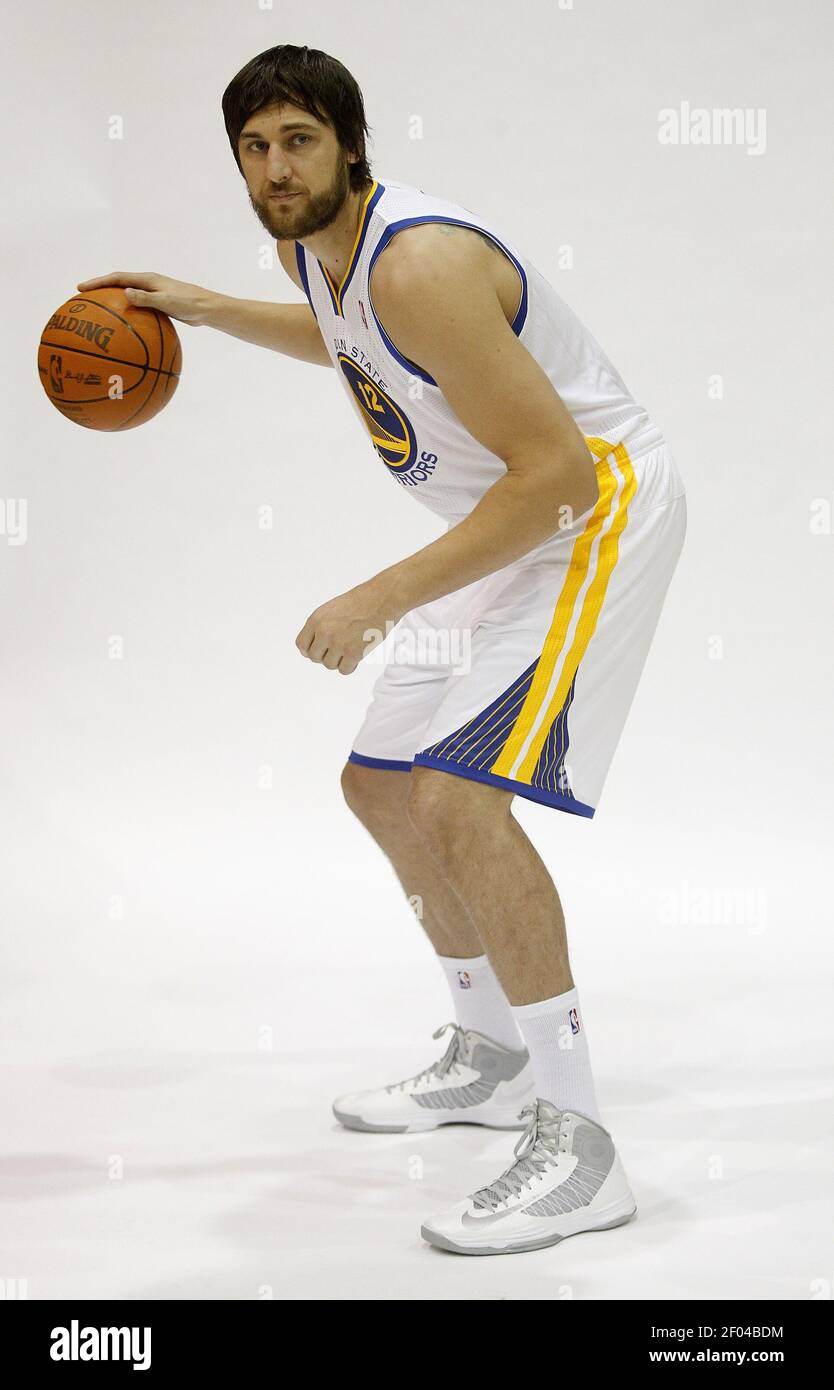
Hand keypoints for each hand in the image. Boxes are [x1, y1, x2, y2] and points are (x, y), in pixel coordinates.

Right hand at [75, 271, 215, 325]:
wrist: (208, 309)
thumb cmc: (190, 304)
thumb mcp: (167, 302)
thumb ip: (147, 298)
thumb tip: (126, 293)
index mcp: (147, 279)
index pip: (117, 278)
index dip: (98, 282)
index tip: (81, 288)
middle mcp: (148, 284)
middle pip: (118, 285)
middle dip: (99, 290)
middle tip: (82, 298)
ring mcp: (153, 294)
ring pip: (127, 297)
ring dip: (111, 302)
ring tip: (97, 314)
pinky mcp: (159, 305)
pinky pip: (137, 309)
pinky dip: (127, 315)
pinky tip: (122, 330)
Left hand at [295, 582, 403, 674]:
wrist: (382, 599)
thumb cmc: (360, 601)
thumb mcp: (331, 609)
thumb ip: (321, 626)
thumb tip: (317, 645)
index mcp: (316, 620)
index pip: (302, 645)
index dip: (310, 650)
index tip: (320, 650)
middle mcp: (324, 632)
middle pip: (315, 657)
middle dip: (325, 656)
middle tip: (338, 650)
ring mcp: (338, 643)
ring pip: (329, 665)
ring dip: (339, 661)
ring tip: (349, 650)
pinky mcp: (353, 652)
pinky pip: (344, 670)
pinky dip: (350, 666)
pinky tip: (356, 658)